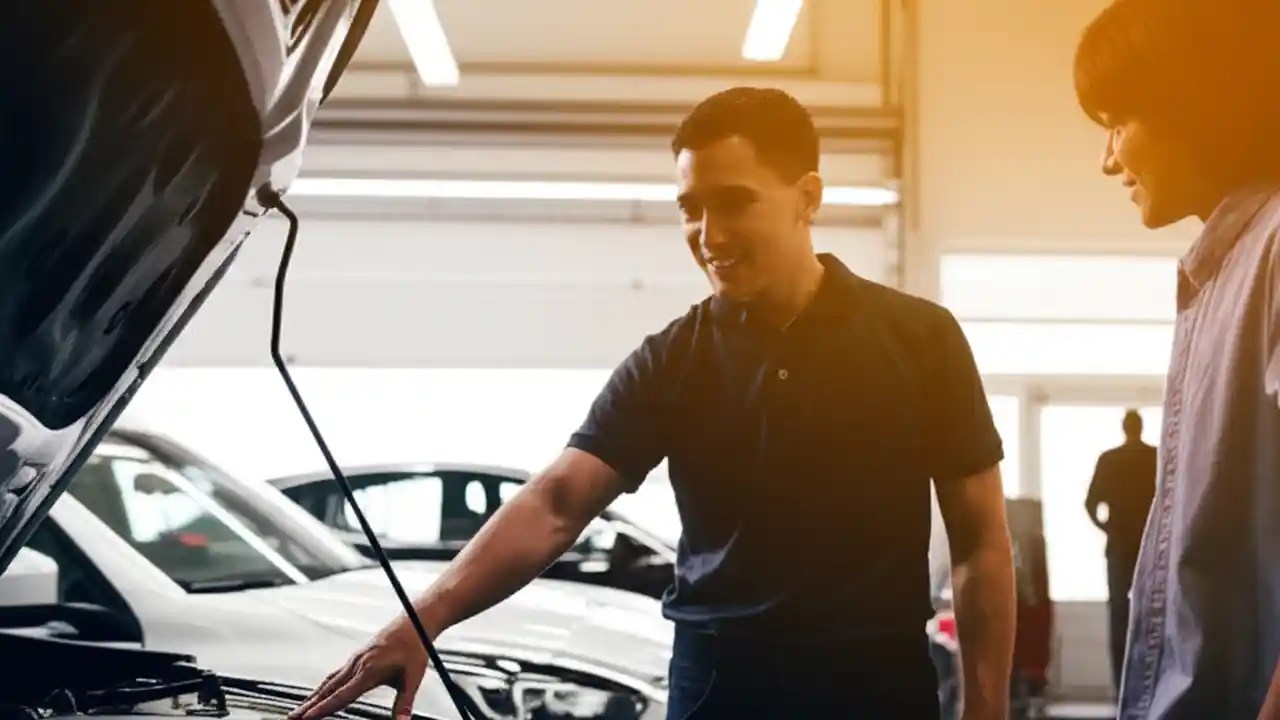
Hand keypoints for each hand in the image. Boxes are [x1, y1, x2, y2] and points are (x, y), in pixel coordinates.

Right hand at [289, 623, 427, 719]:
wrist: (414, 622)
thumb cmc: (414, 647)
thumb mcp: (413, 678)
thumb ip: (404, 703)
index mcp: (369, 670)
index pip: (341, 695)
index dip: (323, 708)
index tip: (307, 718)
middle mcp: (357, 664)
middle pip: (328, 689)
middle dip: (309, 705)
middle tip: (292, 718)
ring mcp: (355, 660)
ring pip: (328, 681)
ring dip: (312, 696)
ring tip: (299, 710)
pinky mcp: (356, 658)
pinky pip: (334, 674)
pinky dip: (323, 686)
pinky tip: (319, 692)